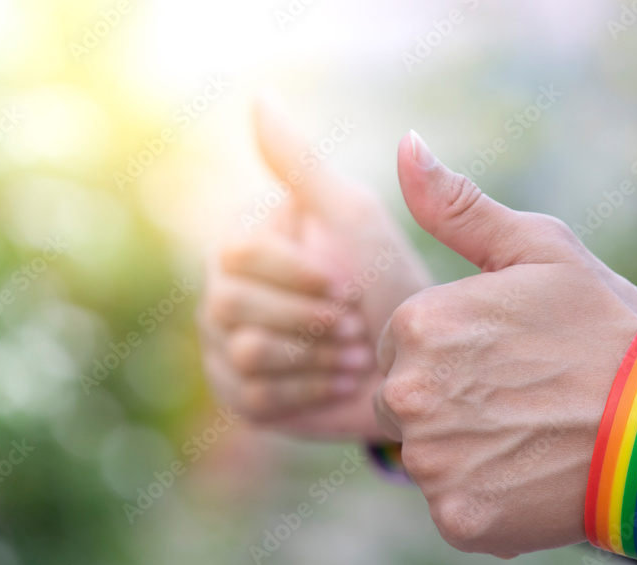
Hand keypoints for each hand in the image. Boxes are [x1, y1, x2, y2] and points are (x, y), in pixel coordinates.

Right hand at [198, 98, 431, 437]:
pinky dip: (311, 388)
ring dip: (316, 354)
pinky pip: (255, 396)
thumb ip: (302, 163)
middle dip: (310, 320)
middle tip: (357, 326)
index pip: (237, 253)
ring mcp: (224, 348)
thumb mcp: (351, 215)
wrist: (414, 364)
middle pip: (231, 306)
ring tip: (355, 354)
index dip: (296, 274)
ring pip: (244, 353)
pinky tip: (340, 381)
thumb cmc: (387, 282)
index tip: (349, 284)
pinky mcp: (239, 396)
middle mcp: (222, 293)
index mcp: (245, 247)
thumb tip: (259, 96)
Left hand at [372, 130, 636, 557]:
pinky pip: (452, 507)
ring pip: (426, 457)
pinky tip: (530, 476)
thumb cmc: (603, 328)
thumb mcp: (536, 248)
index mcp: (416, 323)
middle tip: (516, 400)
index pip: (396, 348)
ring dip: (465, 452)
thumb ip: (457, 205)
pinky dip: (485, 500)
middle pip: (402, 404)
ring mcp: (432, 459)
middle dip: (446, 402)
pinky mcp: (457, 517)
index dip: (448, 354)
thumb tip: (406, 144)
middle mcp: (407, 390)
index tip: (499, 359)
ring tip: (527, 436)